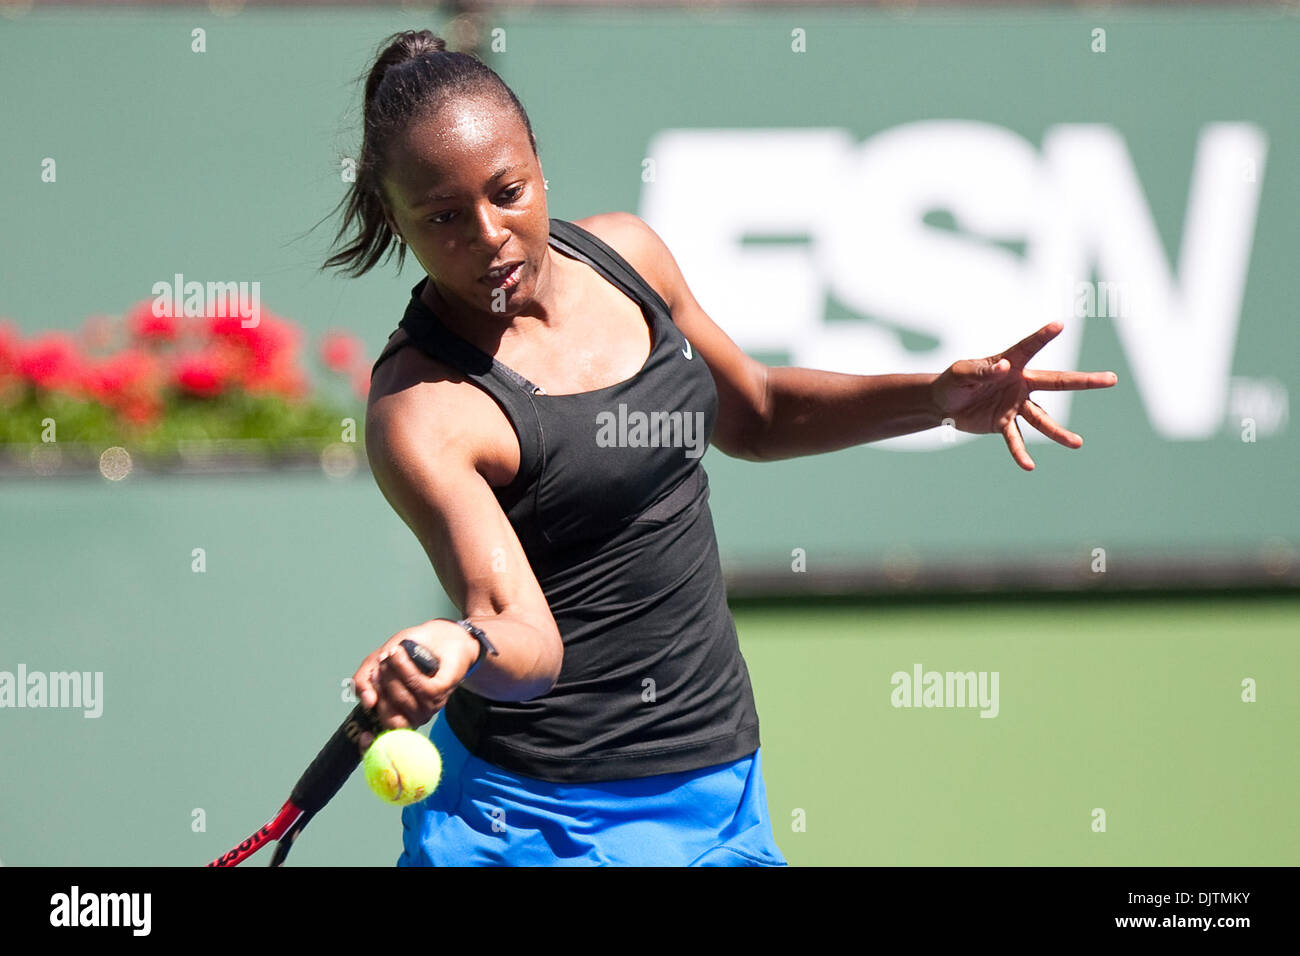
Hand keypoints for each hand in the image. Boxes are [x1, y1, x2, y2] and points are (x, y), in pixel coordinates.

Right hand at [350, 619, 479, 751]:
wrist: (441, 633)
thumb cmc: (409, 651)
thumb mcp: (377, 663)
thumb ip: (364, 681)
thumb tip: (367, 703)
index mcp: (399, 713)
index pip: (386, 741)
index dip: (372, 745)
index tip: (362, 736)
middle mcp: (415, 714)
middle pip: (389, 718)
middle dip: (379, 689)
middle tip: (380, 665)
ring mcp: (431, 705)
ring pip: (403, 699)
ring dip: (392, 673)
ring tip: (392, 653)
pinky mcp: (442, 690)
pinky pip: (419, 686)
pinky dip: (406, 667)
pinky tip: (399, 652)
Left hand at [929, 321, 1117, 470]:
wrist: (943, 403)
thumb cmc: (955, 380)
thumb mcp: (962, 373)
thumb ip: (982, 370)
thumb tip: (1005, 367)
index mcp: (1010, 364)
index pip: (1029, 348)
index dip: (1043, 337)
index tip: (1059, 325)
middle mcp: (1020, 384)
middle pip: (1057, 382)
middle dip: (1085, 381)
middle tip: (1112, 379)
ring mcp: (1015, 405)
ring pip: (1042, 419)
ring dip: (1058, 432)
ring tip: (1077, 443)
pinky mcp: (1004, 424)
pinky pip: (1015, 440)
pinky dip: (1020, 453)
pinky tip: (1029, 466)